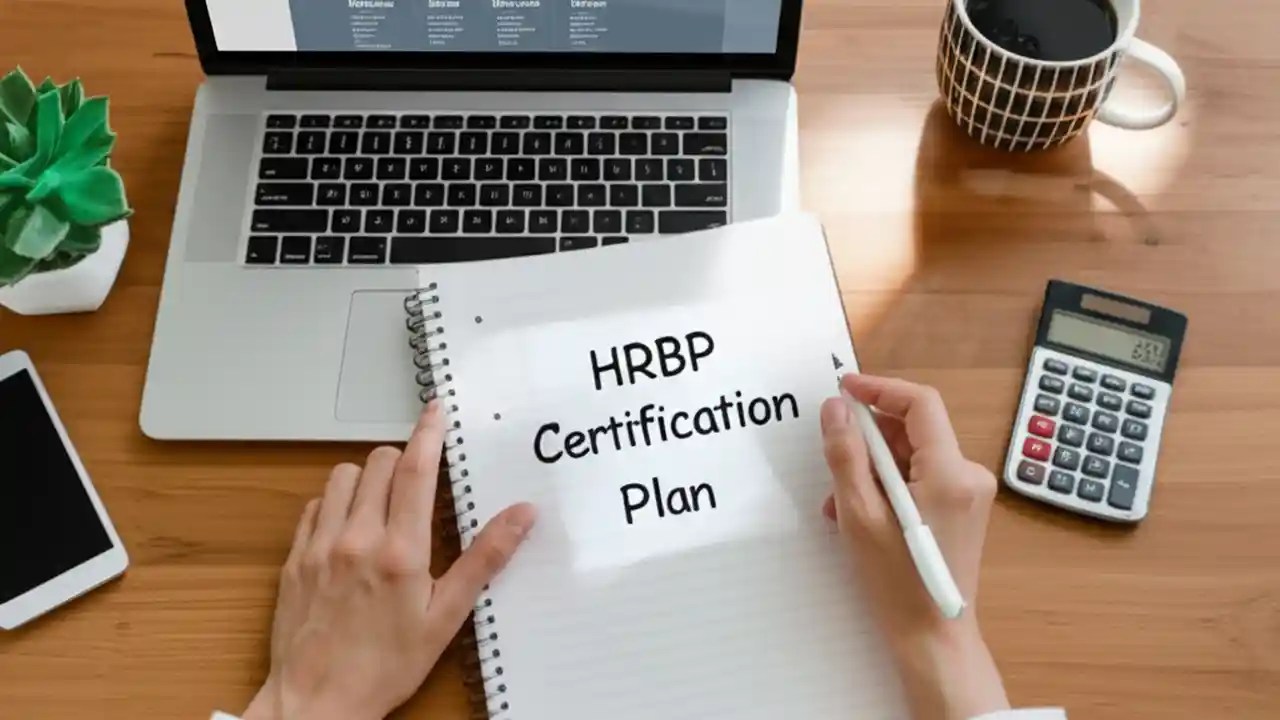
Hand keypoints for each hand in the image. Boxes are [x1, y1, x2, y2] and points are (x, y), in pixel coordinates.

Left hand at [242, 400, 536, 719]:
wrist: (317, 702)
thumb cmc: (385, 667)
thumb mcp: (447, 618)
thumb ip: (484, 560)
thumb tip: (521, 516)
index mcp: (401, 552)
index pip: (416, 469)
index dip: (428, 432)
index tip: (436, 411)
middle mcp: (356, 539)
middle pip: (378, 462)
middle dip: (401, 461)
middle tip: (417, 483)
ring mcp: (320, 546)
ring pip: (342, 476)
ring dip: (365, 479)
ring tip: (381, 505)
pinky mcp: (295, 558)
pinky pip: (313, 507)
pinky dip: (334, 505)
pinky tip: (348, 529)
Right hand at [820, 373, 1008, 719]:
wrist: (933, 638)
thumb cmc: (897, 584)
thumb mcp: (859, 515)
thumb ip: (846, 455)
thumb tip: (836, 407)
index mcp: (951, 472)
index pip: (920, 403)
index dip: (880, 388)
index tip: (844, 388)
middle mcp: (969, 475)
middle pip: (915, 428)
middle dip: (870, 436)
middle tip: (833, 455)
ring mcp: (969, 493)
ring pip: (913, 454)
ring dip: (873, 465)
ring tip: (840, 498)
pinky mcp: (962, 508)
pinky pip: (920, 476)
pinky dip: (888, 483)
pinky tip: (861, 512)